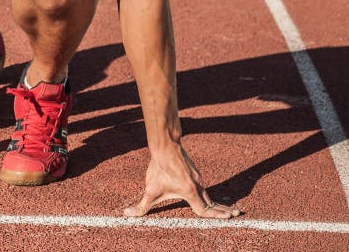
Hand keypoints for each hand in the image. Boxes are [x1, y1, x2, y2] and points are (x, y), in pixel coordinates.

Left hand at [124, 143, 240, 218]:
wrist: (165, 146)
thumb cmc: (158, 168)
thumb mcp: (149, 190)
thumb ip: (140, 207)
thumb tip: (126, 214)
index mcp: (190, 192)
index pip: (205, 210)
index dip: (216, 216)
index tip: (229, 218)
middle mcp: (198, 186)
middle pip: (213, 203)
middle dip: (225, 210)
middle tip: (238, 214)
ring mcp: (198, 178)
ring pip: (209, 195)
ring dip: (218, 203)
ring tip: (229, 210)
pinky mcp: (195, 173)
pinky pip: (204, 187)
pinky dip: (210, 195)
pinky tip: (211, 199)